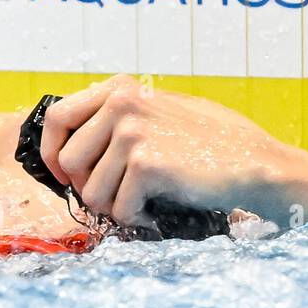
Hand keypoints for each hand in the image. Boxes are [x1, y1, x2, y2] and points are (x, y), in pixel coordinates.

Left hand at [37, 75, 294, 227]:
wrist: (254, 163)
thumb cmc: (209, 143)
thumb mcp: (158, 110)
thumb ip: (116, 117)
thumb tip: (70, 142)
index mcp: (119, 88)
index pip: (56, 117)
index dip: (52, 152)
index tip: (65, 175)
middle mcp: (121, 104)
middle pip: (67, 162)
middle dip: (86, 188)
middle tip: (116, 195)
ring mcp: (132, 132)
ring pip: (90, 192)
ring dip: (114, 206)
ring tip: (144, 200)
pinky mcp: (146, 164)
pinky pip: (118, 208)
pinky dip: (136, 218)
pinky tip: (158, 210)